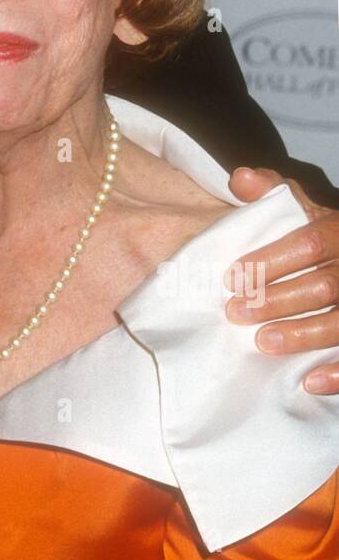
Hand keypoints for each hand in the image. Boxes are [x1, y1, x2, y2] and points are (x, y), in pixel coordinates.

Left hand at [225, 168, 338, 393]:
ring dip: (302, 335)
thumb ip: (273, 193)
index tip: (232, 277)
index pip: (309, 242)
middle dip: (277, 300)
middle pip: (324, 285)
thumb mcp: (305, 210)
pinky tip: (309, 382)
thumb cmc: (326, 237)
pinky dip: (338, 372)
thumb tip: (240, 178)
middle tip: (235, 312)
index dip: (271, 260)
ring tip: (262, 342)